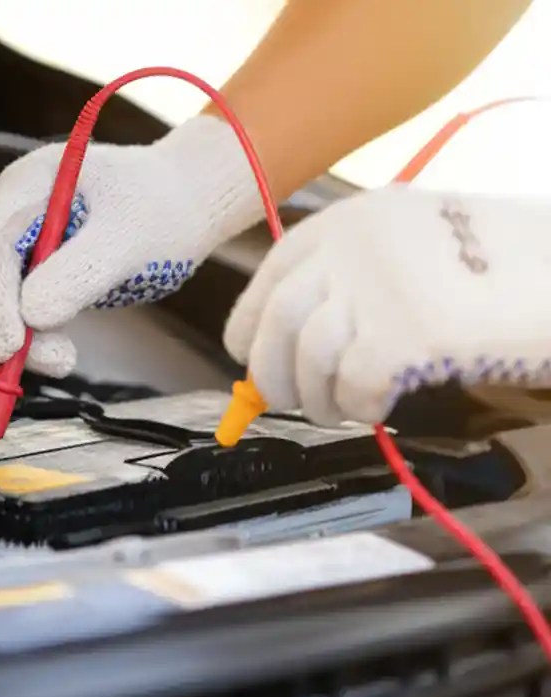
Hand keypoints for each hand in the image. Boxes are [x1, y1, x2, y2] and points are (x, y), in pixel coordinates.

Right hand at [0, 116, 263, 376]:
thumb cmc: (163, 209)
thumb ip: (81, 273)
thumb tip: (32, 315)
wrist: (185, 202)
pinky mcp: (31, 264)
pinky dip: (26, 335)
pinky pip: (9, 305)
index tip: (8, 346)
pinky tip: (59, 350)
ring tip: (62, 358)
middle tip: (30, 362)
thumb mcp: (131, 239)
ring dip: (10, 335)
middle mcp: (14, 206)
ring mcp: (19, 235)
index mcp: (31, 182)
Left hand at [224, 185, 550, 425]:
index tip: (247, 354)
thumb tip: (298, 337)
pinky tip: (383, 407)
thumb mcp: (421, 241)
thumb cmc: (517, 267)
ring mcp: (379, 287)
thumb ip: (359, 276)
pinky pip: (352, 388)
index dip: (251, 319)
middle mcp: (357, 244)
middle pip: (277, 319)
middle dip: (272, 374)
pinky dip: (360, 408)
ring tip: (340, 411)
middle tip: (288, 401)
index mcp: (357, 217)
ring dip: (315, 399)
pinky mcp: (408, 334)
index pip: (275, 271)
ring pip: (306, 358)